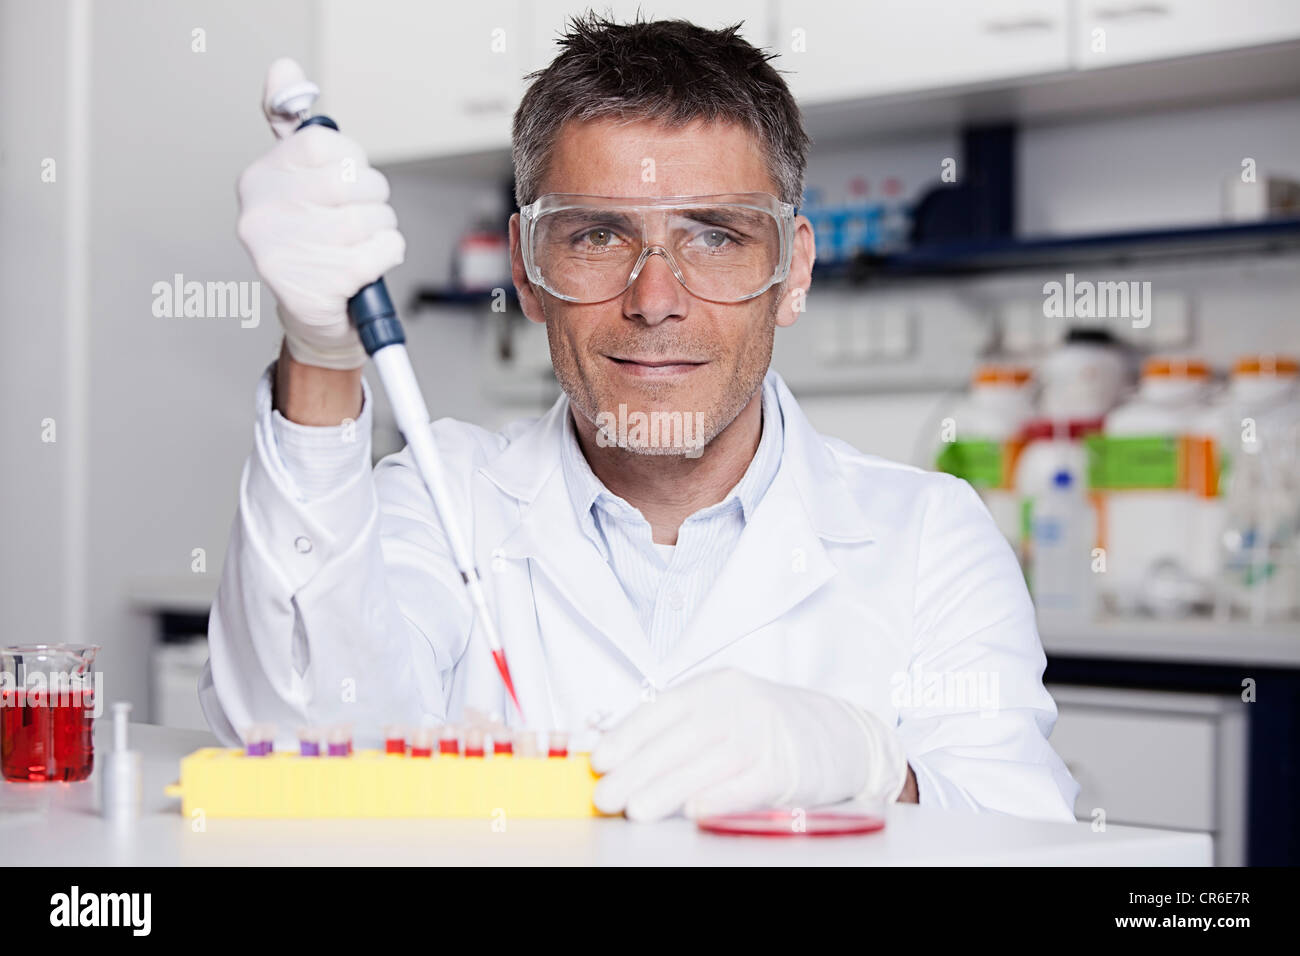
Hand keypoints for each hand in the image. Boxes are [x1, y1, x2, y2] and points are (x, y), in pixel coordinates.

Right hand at [236, 58, 404, 369]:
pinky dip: (387, 254)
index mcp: (259, 180)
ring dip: (381, 229)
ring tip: (361, 244)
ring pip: (371, 217)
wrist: (314, 317)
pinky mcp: (315, 286)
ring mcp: (285, 253)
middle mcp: (263, 214)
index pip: (324, 143)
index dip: (351, 160)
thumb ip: (292, 125)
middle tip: (359, 217)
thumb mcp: (298, 180)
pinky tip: (368, 264)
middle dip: (373, 198)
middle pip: (352, 180)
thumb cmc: (313, 242)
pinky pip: (382, 250)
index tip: (346, 180)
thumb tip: (283, 68)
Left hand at [591, 668, 908, 821]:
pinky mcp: (788, 767)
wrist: (838, 735)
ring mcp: (766, 734)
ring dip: (667, 790)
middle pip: (680, 739)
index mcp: (716, 687)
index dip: (628, 735)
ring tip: (636, 811)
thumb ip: (677, 731)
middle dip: (637, 771)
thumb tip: (618, 758)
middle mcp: (741, 705)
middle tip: (607, 796)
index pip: (664, 708)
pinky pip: (748, 784)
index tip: (600, 760)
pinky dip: (720, 797)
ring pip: (708, 764)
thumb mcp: (722, 714)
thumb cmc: (765, 728)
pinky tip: (693, 811)